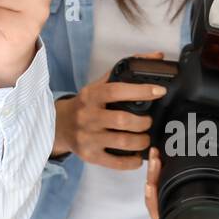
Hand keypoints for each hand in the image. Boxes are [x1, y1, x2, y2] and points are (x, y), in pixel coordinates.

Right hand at [52, 51, 165, 167]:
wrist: (59, 125)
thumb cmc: (86, 103)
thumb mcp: (100, 84)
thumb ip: (126, 70)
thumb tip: (157, 56)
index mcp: (91, 95)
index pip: (116, 90)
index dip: (140, 91)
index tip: (159, 91)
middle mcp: (88, 116)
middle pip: (122, 120)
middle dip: (143, 122)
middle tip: (148, 121)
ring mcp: (88, 138)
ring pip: (122, 143)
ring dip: (141, 142)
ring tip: (145, 138)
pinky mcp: (90, 156)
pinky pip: (115, 163)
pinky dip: (132, 161)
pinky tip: (137, 156)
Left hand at [144, 150, 218, 218]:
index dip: (154, 204)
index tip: (151, 186)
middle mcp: (186, 216)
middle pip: (157, 201)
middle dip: (152, 179)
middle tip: (155, 159)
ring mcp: (183, 203)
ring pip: (159, 192)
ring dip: (154, 173)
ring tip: (155, 154)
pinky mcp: (185, 191)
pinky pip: (166, 185)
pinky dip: (160, 172)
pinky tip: (159, 157)